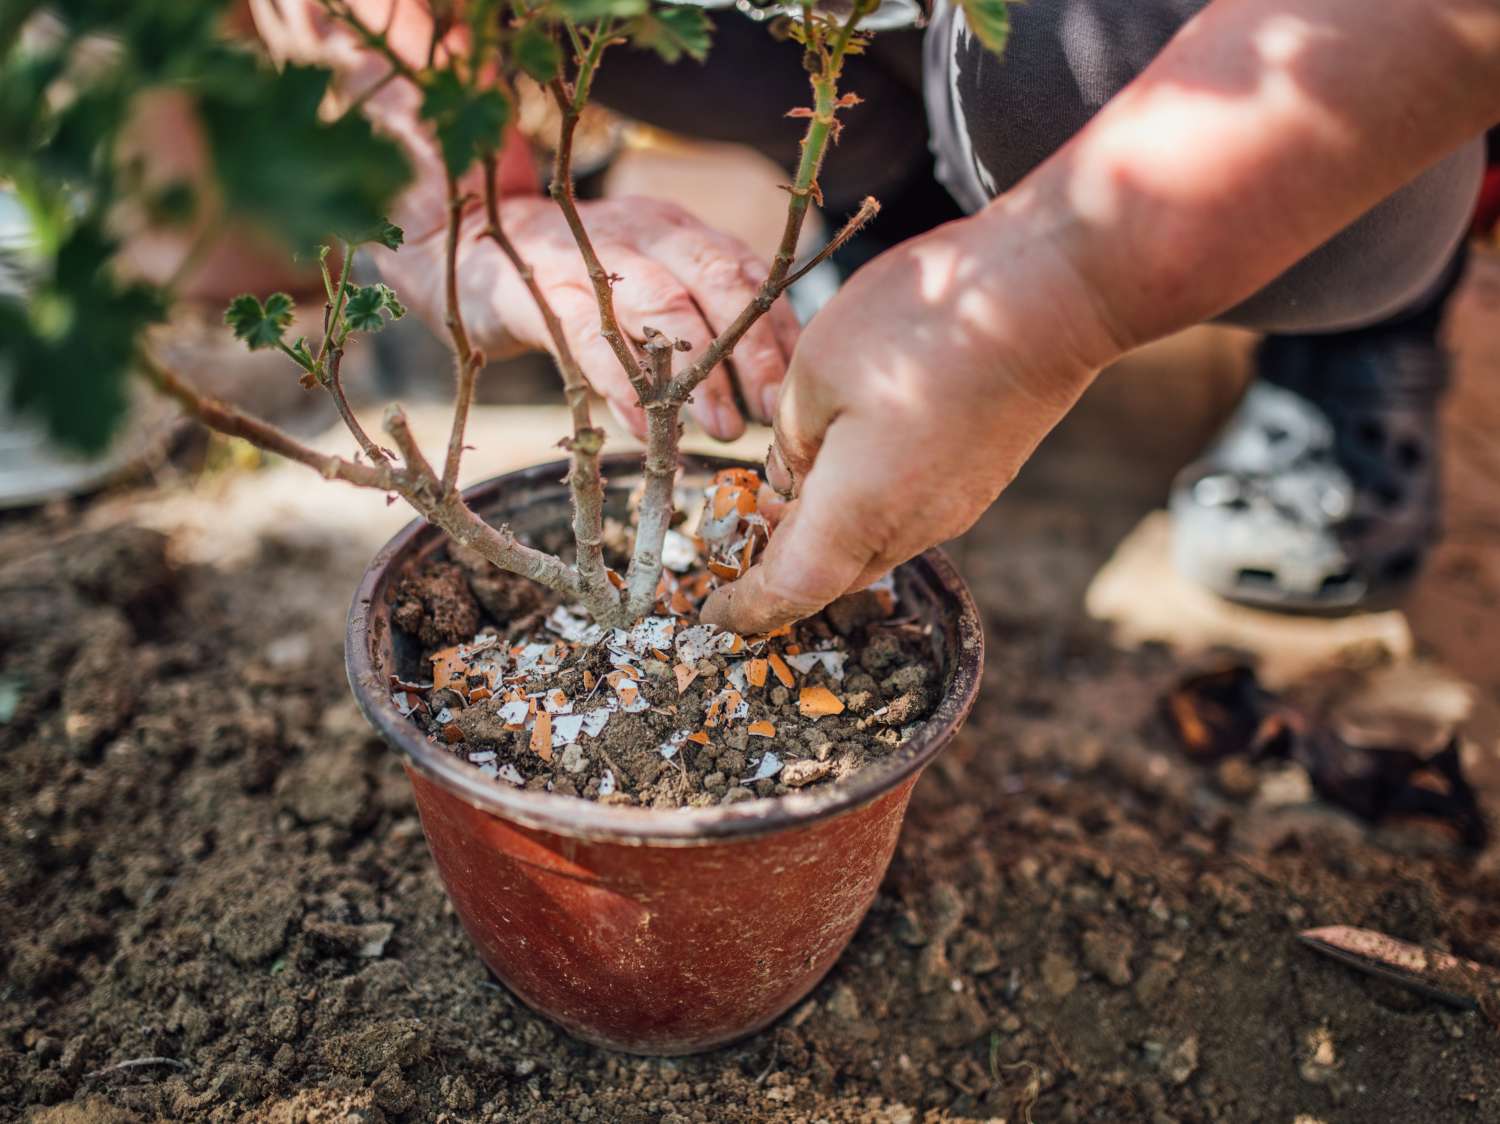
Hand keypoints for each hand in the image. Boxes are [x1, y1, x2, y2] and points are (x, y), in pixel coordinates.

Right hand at [381, 194, 799, 439]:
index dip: (778, 336)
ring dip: (694, 373)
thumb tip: (775, 387)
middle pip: (715, 284)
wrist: (473, 251)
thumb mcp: (654, 286)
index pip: (749, 278)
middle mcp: (645, 234)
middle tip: (771, 415)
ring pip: (657, 307)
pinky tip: (642, 426)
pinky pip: (585, 335)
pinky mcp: (536, 288)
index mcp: (684, 233)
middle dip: (750, 353)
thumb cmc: (585, 283)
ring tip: (720, 429)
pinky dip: (618, 382)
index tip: (799, 396)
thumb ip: (709, 321)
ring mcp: (590, 257)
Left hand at [701, 205, 1115, 633]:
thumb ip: (788, 439)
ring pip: (869, 546)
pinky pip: (905, 515)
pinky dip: (862, 508)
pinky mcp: (980, 478)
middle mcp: (908, 529)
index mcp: (854, 517)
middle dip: (779, 567)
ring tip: (784, 491)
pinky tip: (845, 461)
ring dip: (822, 533)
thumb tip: (787, 475)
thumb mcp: (816, 369)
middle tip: (738, 537)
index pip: (787, 592)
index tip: (713, 614)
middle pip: (829, 576)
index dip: (744, 608)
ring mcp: (954, 507)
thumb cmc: (923, 324)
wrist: (1054, 295)